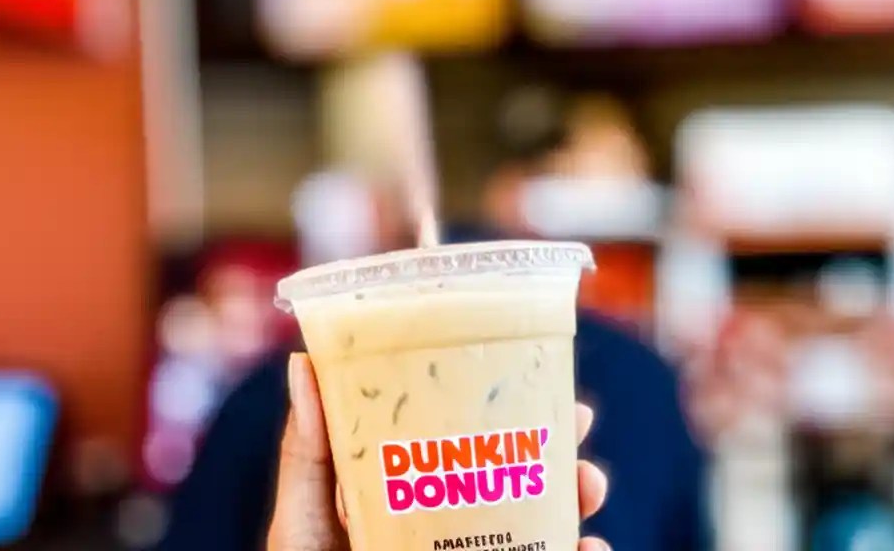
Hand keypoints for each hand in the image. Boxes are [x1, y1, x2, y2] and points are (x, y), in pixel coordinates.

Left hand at [268, 354, 609, 550]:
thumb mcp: (302, 519)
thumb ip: (308, 454)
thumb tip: (302, 361)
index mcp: (414, 495)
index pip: (473, 444)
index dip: (515, 413)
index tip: (550, 383)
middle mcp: (452, 528)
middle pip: (522, 481)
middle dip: (561, 453)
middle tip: (579, 425)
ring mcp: (476, 550)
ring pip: (544, 528)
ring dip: (578, 501)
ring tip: (591, 487)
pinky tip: (591, 547)